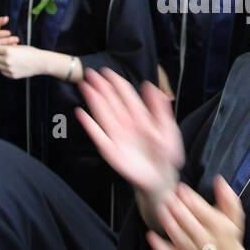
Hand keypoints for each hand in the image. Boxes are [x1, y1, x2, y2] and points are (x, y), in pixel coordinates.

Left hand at [0, 43, 43, 79]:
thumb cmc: (31, 52)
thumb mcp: (18, 46)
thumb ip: (6, 48)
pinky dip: (2, 68)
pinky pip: (2, 71)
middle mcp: (7, 61)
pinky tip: (5, 65)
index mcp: (8, 51)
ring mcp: (9, 69)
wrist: (40, 62)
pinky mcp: (12, 75)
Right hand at [75, 67, 184, 214]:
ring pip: (103, 114)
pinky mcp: (111, 150)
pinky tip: (81, 114)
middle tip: (90, 73)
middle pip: (111, 102)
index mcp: (139, 117)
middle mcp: (126, 124)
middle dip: (101, 87)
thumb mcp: (168, 129)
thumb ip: (160, 109)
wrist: (161, 177)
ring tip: (85, 87)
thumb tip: (150, 86)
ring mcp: (117, 136)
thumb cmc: (166, 154)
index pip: (125, 96)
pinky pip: (98, 136)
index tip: (107, 71)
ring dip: (93, 101)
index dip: (116, 83)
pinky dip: (89, 126)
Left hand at [147, 178, 246, 249]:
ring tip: (160, 208)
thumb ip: (228, 198)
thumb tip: (219, 180)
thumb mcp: (235, 218)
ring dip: (168, 222)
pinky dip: (160, 247)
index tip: (181, 187)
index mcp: (221, 230)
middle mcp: (209, 243)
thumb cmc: (230, 238)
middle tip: (167, 195)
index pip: (203, 211)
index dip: (190, 198)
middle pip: (189, 223)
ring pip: (179, 238)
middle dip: (177, 208)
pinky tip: (151, 236)